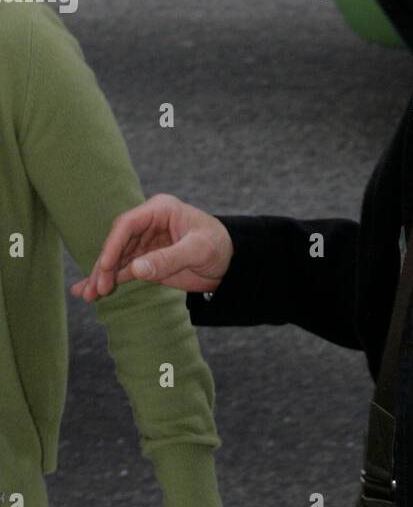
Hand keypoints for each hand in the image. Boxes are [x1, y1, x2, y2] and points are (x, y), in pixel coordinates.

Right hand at [70, 194, 233, 301]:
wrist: (231, 262)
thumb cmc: (219, 246)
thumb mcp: (199, 251)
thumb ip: (169, 258)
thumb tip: (136, 269)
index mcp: (160, 210)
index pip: (127, 224)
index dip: (113, 245)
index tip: (105, 267)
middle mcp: (148, 224)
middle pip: (117, 242)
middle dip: (104, 266)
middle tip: (95, 289)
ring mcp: (145, 243)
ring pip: (116, 258)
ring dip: (102, 276)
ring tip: (87, 296)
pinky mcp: (146, 260)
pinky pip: (123, 270)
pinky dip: (110, 280)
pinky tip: (91, 292)